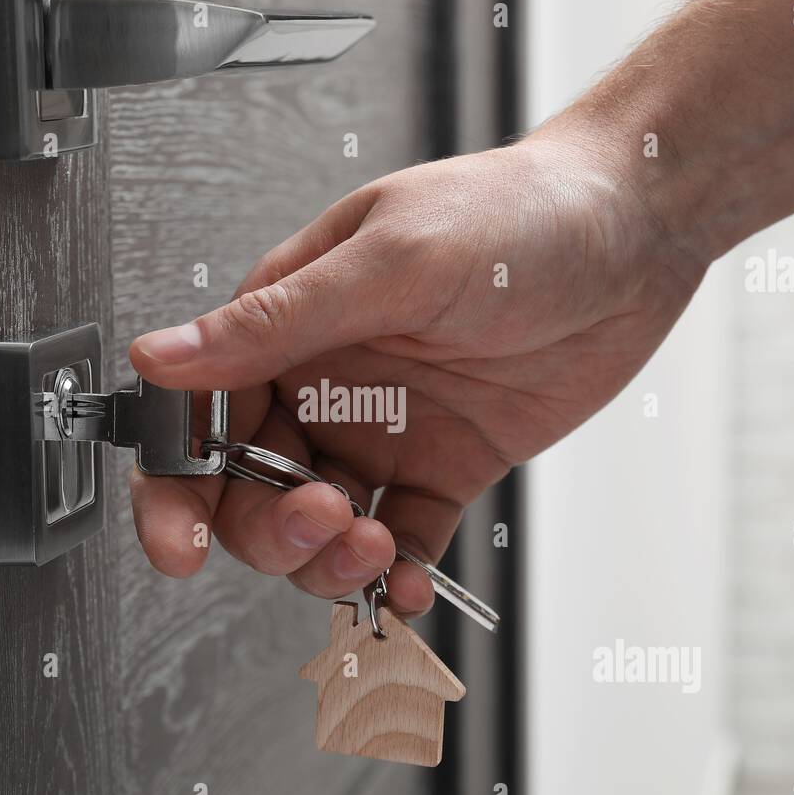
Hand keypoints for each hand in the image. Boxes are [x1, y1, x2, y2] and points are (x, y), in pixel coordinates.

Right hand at [127, 133, 707, 615]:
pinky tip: (405, 580)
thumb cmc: (515, 214)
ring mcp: (383, 431)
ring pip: (320, 529)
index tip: (182, 543)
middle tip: (322, 519)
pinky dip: (395, 574)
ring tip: (373, 544)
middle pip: (249, 491)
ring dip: (330, 558)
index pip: (198, 418)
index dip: (176, 488)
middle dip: (270, 528)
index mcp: (288, 324)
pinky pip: (402, 540)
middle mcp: (326, 382)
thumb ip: (275, 323)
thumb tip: (161, 356)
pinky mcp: (443, 467)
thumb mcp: (389, 261)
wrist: (632, 231)